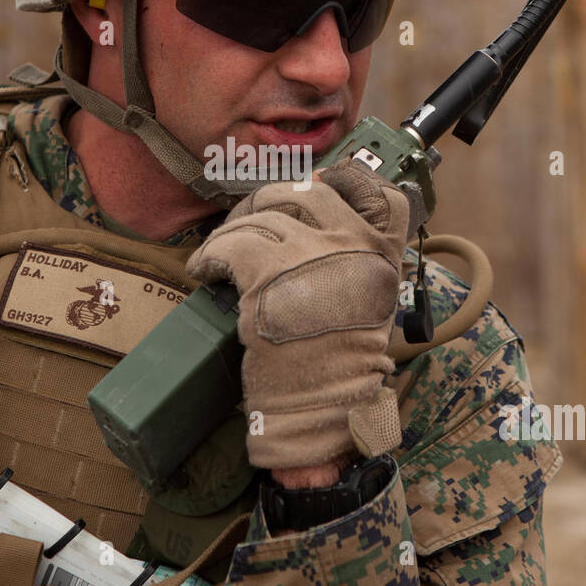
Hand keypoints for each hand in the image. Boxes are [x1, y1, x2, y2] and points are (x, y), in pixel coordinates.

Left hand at [185, 158, 413, 472]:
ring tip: (222, 253)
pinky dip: (209, 255)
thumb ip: (352, 258)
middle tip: (251, 224)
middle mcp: (349, 243)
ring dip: (234, 231)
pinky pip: (229, 244)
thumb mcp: (368, 301)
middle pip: (302, 193)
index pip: (374, 190)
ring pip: (259, 216)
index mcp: (380, 251)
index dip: (342, 181)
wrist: (324, 403)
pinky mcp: (266, 272)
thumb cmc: (341, 361)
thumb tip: (313, 215)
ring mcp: (307, 254)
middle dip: (270, 203)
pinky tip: (204, 269)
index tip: (317, 185)